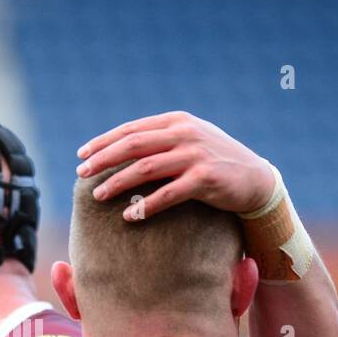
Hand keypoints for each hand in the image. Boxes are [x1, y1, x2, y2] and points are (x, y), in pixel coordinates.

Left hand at [76, 111, 275, 219]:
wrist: (256, 180)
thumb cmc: (216, 163)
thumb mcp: (190, 141)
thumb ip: (162, 140)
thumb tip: (121, 148)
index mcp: (177, 121)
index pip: (131, 129)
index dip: (103, 141)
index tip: (82, 154)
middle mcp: (185, 133)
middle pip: (133, 145)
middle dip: (103, 159)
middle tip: (81, 173)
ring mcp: (195, 155)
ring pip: (146, 168)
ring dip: (118, 182)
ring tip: (98, 195)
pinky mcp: (205, 179)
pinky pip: (168, 194)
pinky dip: (146, 205)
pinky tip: (129, 215)